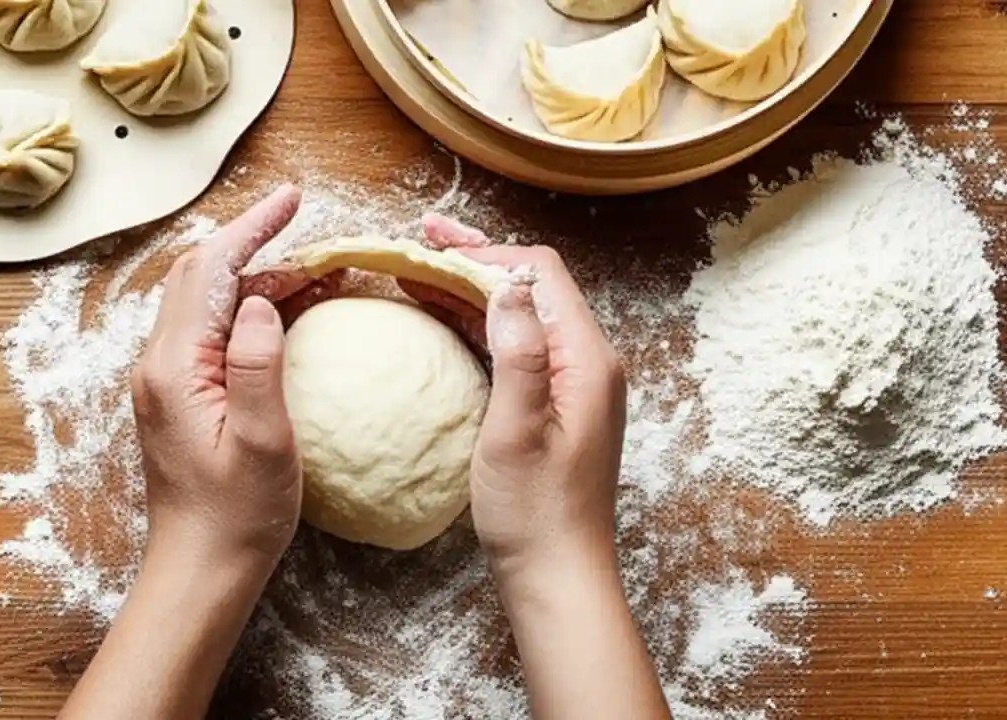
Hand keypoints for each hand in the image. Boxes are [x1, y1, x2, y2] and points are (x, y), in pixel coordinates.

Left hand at [130, 184, 304, 572]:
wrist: (200, 569)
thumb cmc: (238, 516)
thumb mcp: (265, 441)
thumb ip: (258, 362)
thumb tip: (261, 299)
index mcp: (175, 367)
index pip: (212, 270)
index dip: (253, 227)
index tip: (293, 198)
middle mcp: (159, 364)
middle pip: (201, 275)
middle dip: (253, 243)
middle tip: (311, 234)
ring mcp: (164, 380)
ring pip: (205, 300)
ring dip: (254, 276)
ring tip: (312, 274)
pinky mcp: (177, 396)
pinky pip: (209, 331)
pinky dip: (246, 308)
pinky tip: (283, 315)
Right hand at [401, 215, 627, 574]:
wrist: (558, 574)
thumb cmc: (535, 513)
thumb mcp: (515, 432)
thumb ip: (518, 355)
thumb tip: (507, 286)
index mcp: (586, 360)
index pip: (540, 274)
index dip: (485, 253)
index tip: (432, 248)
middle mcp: (588, 362)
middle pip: (531, 286)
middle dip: (474, 259)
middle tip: (419, 240)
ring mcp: (573, 382)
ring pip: (521, 313)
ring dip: (470, 288)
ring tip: (418, 270)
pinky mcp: (556, 402)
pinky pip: (518, 345)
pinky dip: (478, 324)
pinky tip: (441, 318)